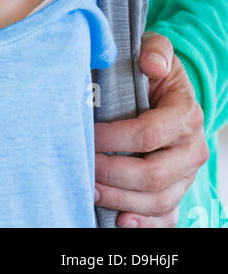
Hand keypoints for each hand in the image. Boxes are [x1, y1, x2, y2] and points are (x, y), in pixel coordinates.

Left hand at [93, 32, 208, 225]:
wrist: (165, 89)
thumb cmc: (152, 70)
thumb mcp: (155, 49)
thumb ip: (155, 50)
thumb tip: (151, 64)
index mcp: (186, 115)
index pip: (147, 134)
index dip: (114, 138)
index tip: (87, 134)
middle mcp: (192, 150)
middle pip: (152, 174)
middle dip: (112, 173)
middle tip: (82, 166)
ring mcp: (186, 175)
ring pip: (158, 200)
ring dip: (120, 199)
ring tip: (89, 189)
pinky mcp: (178, 192)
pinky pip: (167, 217)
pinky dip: (144, 224)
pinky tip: (120, 220)